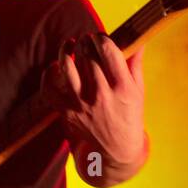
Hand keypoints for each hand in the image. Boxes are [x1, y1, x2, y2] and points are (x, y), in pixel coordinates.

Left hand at [43, 32, 146, 167]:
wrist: (115, 151)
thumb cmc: (129, 116)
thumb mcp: (138, 91)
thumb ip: (134, 64)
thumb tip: (137, 39)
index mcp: (122, 88)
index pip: (108, 51)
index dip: (100, 38)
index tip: (98, 36)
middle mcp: (101, 95)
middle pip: (87, 56)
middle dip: (85, 42)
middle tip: (85, 40)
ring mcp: (82, 104)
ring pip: (67, 67)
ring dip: (66, 51)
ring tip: (69, 45)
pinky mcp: (67, 112)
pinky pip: (50, 87)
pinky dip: (50, 73)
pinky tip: (57, 66)